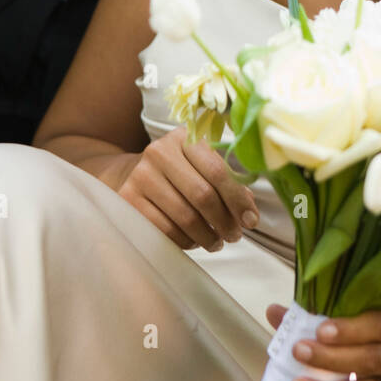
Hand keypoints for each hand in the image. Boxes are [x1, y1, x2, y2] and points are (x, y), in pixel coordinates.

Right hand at [115, 127, 258, 250]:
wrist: (132, 174)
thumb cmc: (180, 173)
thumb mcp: (202, 166)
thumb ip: (229, 182)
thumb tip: (249, 213)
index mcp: (184, 138)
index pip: (218, 171)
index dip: (238, 200)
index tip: (251, 220)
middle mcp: (159, 152)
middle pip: (202, 195)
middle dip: (225, 221)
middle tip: (235, 236)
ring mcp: (141, 176)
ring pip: (185, 217)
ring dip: (208, 236)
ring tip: (217, 242)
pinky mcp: (128, 200)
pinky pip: (166, 230)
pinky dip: (186, 241)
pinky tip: (194, 241)